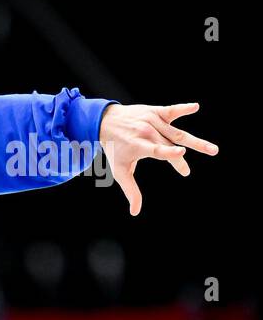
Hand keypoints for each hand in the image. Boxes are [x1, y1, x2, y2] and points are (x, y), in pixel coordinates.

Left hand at [98, 103, 217, 215]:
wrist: (106, 121)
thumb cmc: (115, 149)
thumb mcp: (120, 171)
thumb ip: (131, 190)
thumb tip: (135, 213)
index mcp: (138, 146)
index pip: (156, 150)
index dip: (168, 151)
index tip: (181, 153)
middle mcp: (147, 132)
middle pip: (172, 144)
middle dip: (186, 155)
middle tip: (209, 159)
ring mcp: (152, 121)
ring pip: (177, 133)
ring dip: (196, 141)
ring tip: (213, 150)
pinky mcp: (156, 112)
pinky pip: (172, 111)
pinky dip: (183, 108)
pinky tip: (195, 107)